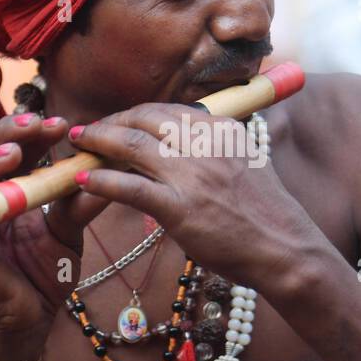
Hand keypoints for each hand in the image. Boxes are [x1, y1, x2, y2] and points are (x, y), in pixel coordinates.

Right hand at [0, 113, 109, 359]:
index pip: (15, 151)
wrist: (28, 324)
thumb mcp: (68, 233)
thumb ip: (81, 203)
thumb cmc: (42, 278)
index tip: (61, 123)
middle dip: (7, 135)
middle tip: (36, 124)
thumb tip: (109, 170)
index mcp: (11, 193)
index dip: (32, 134)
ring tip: (12, 152)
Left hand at [72, 106, 317, 289]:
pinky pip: (129, 188)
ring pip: (131, 145)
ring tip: (76, 144)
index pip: (166, 111)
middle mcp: (205, 144)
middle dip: (109, 123)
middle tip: (86, 133)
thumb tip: (182, 139)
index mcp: (221, 129)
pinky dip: (101, 181)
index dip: (132, 115)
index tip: (113, 122)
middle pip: (143, 119)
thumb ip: (211, 148)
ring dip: (97, 142)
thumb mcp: (241, 163)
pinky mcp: (179, 208)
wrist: (284, 249)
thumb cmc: (261, 212)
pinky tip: (82, 180)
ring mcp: (191, 175)